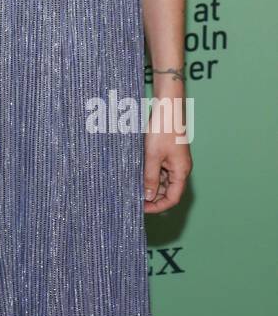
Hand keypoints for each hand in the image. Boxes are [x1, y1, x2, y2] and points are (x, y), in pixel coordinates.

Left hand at [143, 97, 191, 213]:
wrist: (167, 108)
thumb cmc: (162, 129)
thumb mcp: (153, 156)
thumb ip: (151, 178)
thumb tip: (148, 197)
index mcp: (181, 172)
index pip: (172, 199)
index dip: (157, 206)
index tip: (141, 208)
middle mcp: (180, 169)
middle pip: (168, 192)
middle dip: (153, 197)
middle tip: (135, 199)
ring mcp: (175, 162)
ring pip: (163, 181)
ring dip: (151, 186)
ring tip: (134, 187)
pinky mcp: (168, 154)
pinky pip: (161, 170)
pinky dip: (150, 174)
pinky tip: (138, 173)